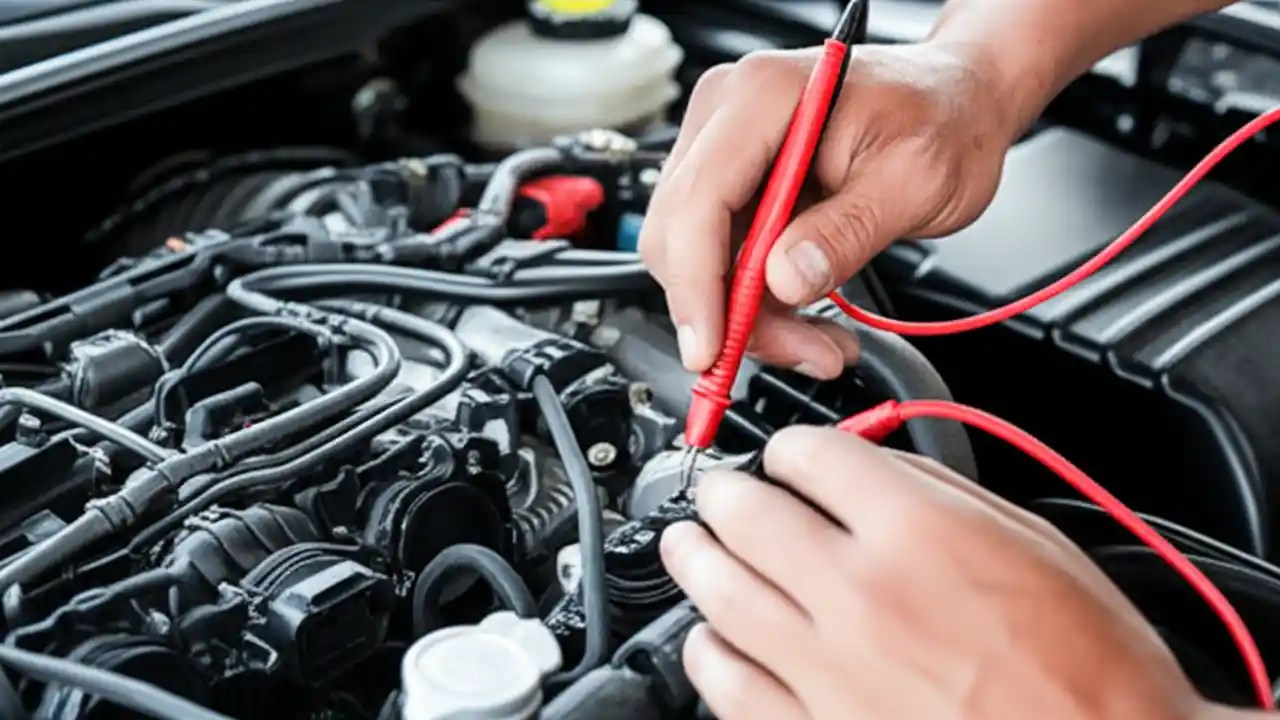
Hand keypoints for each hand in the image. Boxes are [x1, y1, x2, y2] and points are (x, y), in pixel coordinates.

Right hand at [639, 42, 1014, 378]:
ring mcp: (726, 151)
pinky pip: (724, 260)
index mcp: (763, 97)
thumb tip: (785, 281)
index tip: (713, 349)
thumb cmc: (943, 118)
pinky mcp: (736, 185)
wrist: (958, 99)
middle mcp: (728, 116)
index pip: (698, 200)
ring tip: (821, 346)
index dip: (697, 284)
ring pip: (699, 260)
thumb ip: (847, 232)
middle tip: (798, 354)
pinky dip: (759, 303)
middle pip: (682, 236)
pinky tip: (808, 323)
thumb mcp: (915, 181)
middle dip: (727, 311)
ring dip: (750, 318)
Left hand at [660, 426, 1216, 719]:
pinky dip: (708, 652)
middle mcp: (859, 593)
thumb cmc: (1092, 670)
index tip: (788, 457)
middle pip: (745, 513)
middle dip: (724, 492)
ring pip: (718, 592)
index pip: (809, 454)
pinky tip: (710, 638)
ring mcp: (828, 668)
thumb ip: (940, 492)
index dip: (791, 447)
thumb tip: (875, 467)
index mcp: (917, 531)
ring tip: (688, 545)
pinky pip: (727, 683)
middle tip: (717, 492)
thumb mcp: (1038, 544)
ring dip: (695, 558)